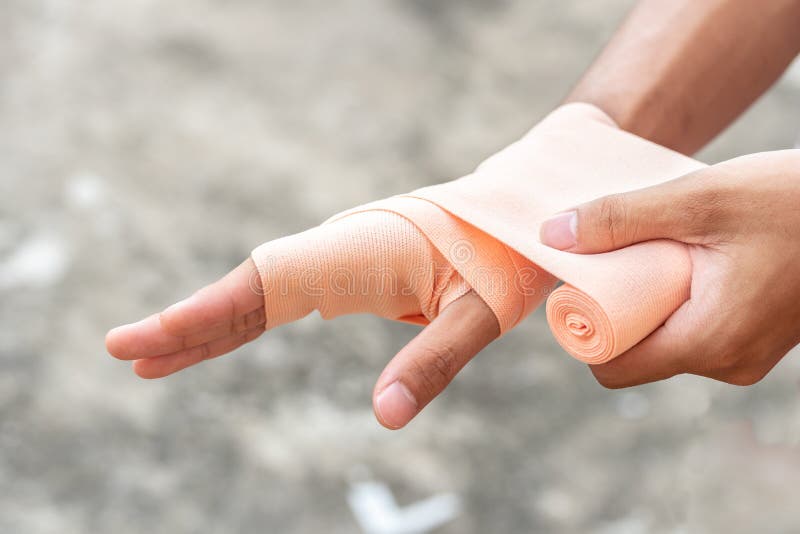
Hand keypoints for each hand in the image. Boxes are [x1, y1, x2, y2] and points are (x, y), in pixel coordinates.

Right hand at [106, 214, 499, 429]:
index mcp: (358, 253)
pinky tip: (216, 340)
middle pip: (246, 289)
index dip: (201, 314)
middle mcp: (335, 250)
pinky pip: (281, 299)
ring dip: (206, 325)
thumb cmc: (500, 256)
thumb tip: (383, 420)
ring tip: (148, 359)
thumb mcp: (480, 313)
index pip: (264, 286)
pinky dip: (243, 322)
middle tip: (123, 354)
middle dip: (187, 323)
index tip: (141, 338)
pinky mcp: (342, 272)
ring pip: (257, 294)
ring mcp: (335, 259)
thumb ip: (434, 362)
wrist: (513, 214)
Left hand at [540, 150, 799, 386]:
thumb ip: (620, 218)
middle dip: (614, 309)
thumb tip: (553, 234)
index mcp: (709, 342)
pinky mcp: (756, 337)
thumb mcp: (698, 200)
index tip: (579, 284)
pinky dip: (676, 299)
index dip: (582, 331)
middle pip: (637, 353)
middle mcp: (727, 362)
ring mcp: (746, 354)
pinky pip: (696, 329)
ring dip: (647, 301)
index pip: (613, 368)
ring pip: (667, 339)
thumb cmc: (794, 201)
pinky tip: (681, 259)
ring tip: (653, 252)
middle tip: (614, 257)